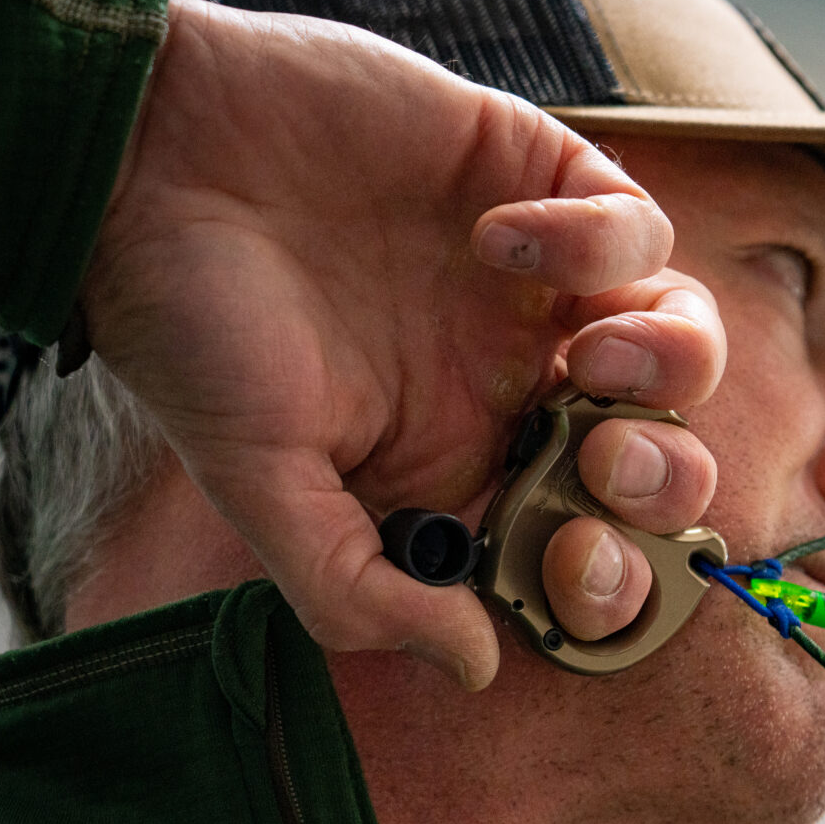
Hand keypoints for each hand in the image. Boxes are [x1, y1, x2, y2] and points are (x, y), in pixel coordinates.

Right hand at [81, 0, 721, 688]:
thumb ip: (362, 590)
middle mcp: (517, 384)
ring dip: (674, 363)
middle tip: (604, 457)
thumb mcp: (258, 484)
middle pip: (665, 453)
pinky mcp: (541, 183)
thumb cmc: (186, 323)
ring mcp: (540, 288)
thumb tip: (479, 669)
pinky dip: (603, 243)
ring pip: (683, 343)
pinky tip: (500, 237)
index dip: (621, 572)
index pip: (595, 542)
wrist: (141, 155)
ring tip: (591, 353)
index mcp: (468, 467)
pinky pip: (641, 227)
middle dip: (669, 477)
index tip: (580, 563)